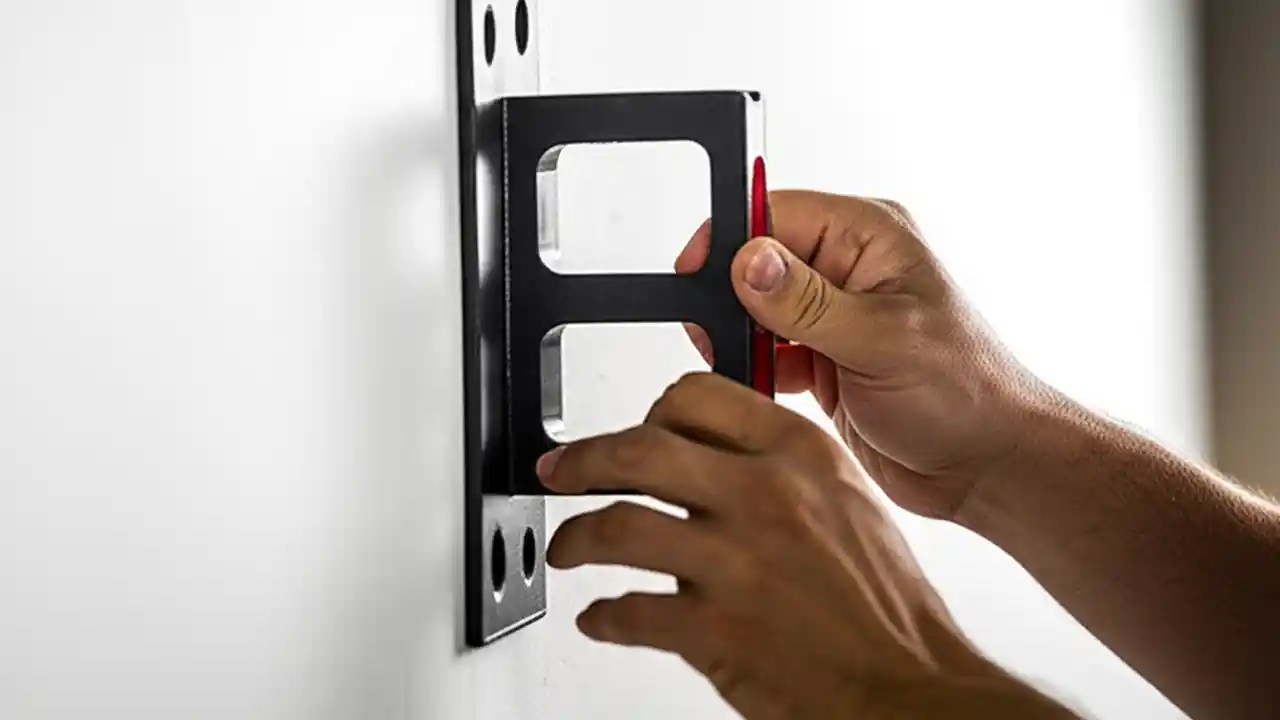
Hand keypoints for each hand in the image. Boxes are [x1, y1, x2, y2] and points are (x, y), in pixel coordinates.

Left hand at [537, 373, 1070, 718]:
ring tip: (567, 548)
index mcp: (799, 454)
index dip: (649, 412)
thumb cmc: (884, 604)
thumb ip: (782, 465)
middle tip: (559, 471)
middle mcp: (765, 496)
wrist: (911, 686)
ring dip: (576, 538)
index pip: (696, 396)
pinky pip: (629, 613)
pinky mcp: (715, 631)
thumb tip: (715, 450)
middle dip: (583, 458)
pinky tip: (600, 618)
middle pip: (639, 448)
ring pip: (617, 526)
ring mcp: (736, 562)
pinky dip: (603, 617)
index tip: (629, 431)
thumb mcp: (846, 500)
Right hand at [679, 191, 1049, 519]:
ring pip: (754, 310)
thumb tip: (749, 262)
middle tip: (718, 332)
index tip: (698, 274)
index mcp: (869, 237)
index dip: (731, 240)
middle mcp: (848, 268)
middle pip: (757, 261)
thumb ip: (807, 302)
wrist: (986, 466)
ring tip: (747, 364)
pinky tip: (764, 388)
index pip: (776, 212)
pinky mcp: (821, 357)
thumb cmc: (966, 394)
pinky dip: (755, 370)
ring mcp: (833, 315)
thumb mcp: (881, 340)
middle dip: (732, 298)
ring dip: (743, 338)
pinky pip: (764, 351)